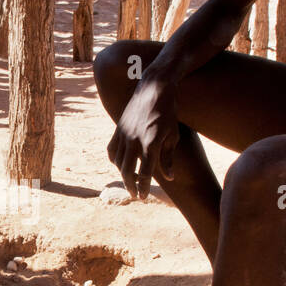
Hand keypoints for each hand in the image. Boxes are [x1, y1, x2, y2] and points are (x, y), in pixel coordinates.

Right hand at [107, 75, 179, 198]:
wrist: (155, 88)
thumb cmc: (169, 113)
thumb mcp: (173, 136)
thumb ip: (168, 158)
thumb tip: (169, 178)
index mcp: (151, 143)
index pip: (145, 172)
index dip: (144, 187)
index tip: (144, 197)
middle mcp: (135, 139)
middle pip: (128, 170)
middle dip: (131, 185)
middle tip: (135, 195)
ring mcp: (124, 133)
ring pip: (118, 161)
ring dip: (123, 174)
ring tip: (130, 181)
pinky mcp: (118, 128)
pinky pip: (112, 149)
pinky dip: (115, 159)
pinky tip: (120, 164)